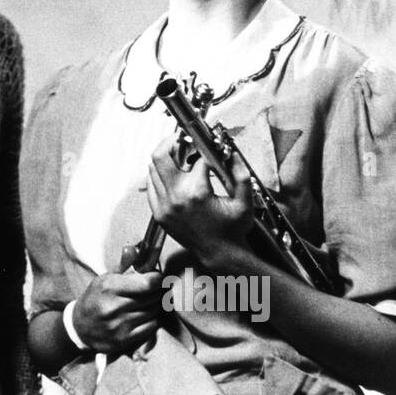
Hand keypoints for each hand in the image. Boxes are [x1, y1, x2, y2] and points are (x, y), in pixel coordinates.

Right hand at [72, 270, 163, 353]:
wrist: (79, 327)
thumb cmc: (95, 299)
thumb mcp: (104, 279)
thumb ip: (123, 264)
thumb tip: (134, 249)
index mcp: (109, 287)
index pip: (147, 283)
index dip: (158, 279)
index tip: (159, 277)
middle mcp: (114, 307)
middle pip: (153, 296)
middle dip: (159, 290)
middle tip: (156, 288)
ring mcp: (119, 325)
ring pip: (154, 311)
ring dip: (157, 304)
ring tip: (150, 300)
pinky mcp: (124, 339)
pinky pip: (152, 326)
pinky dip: (153, 319)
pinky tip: (147, 314)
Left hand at [146, 129, 252, 267]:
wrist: (220, 255)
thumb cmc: (232, 230)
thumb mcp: (245, 202)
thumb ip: (240, 174)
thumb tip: (231, 152)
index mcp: (196, 193)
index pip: (196, 158)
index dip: (204, 148)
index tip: (209, 146)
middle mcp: (175, 198)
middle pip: (160, 156)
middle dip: (171, 142)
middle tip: (181, 139)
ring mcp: (164, 207)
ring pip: (152, 169)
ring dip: (165, 159)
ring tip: (179, 155)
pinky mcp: (158, 214)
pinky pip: (151, 186)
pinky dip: (159, 176)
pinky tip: (172, 174)